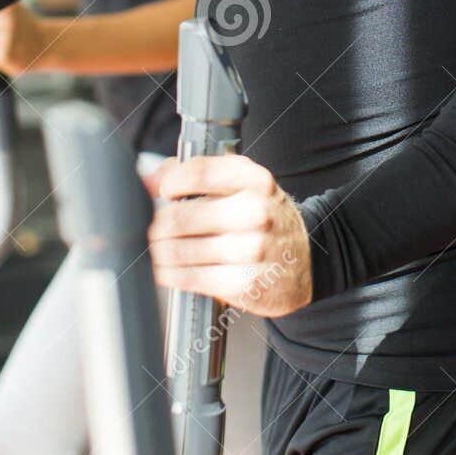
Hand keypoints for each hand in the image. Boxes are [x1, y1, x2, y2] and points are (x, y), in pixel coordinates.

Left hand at [147, 154, 312, 315]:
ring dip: (160, 252)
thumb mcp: (243, 188)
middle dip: (159, 225)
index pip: (200, 172)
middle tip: (156, 229)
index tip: (165, 192)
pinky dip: (170, 274)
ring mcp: (252, 248)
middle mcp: (256, 211)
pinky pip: (191, 277)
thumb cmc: (266, 223)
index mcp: (255, 180)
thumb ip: (196, 175)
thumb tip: (149, 179)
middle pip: (183, 215)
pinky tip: (168, 270)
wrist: (305, 264)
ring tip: (159, 250)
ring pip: (181, 249)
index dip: (172, 182)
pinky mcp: (244, 282)